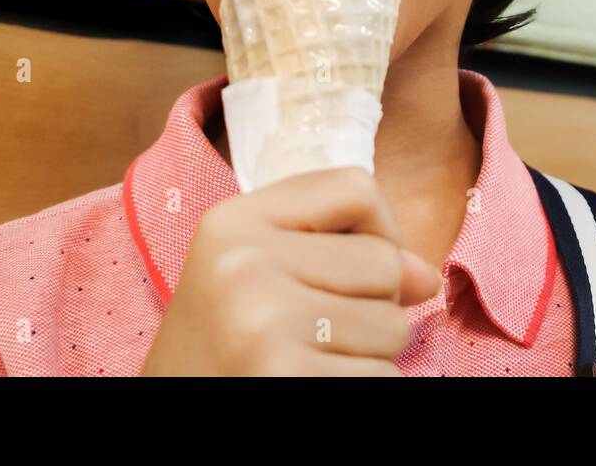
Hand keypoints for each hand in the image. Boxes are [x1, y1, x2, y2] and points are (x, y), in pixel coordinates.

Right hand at [140, 166, 440, 375]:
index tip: (344, 270)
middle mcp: (242, 261)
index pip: (357, 187)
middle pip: (384, 262)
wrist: (170, 409)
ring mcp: (261, 320)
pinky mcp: (282, 375)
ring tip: (307, 362)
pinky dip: (361, 388)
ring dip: (367, 355)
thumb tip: (425, 276)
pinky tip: (308, 386)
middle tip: (313, 332)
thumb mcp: (257, 276)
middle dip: (372, 304)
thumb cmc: (222, 348)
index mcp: (233, 221)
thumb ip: (340, 254)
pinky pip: (380, 377)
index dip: (376, 231)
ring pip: (392, 326)